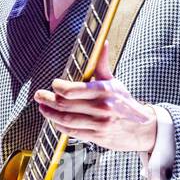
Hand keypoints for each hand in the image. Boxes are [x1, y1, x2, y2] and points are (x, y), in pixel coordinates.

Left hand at [33, 39, 157, 152]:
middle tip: (39, 95)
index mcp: (104, 91)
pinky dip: (60, 126)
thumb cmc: (124, 102)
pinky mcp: (96, 137)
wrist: (140, 128)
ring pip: (67, 119)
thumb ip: (102, 64)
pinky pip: (72, 132)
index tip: (53, 84)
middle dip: (48, 99)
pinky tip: (54, 120)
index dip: (58, 87)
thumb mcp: (115, 82)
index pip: (74, 90)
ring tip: (43, 108)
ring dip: (50, 113)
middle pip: (66, 104)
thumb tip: (103, 43)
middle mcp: (101, 108)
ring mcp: (99, 124)